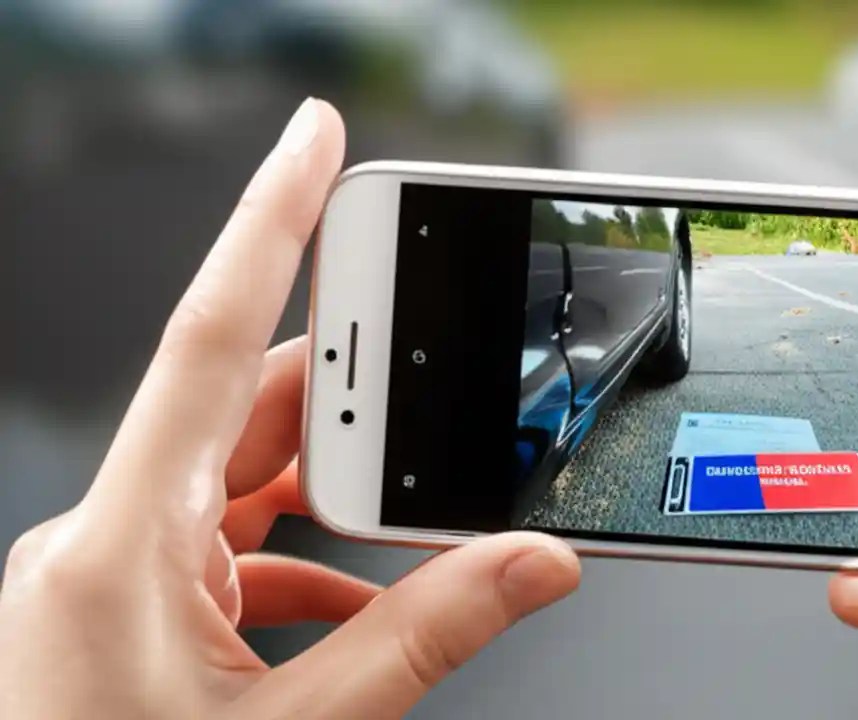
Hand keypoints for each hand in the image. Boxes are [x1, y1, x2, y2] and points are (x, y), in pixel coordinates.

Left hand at [0, 99, 580, 718]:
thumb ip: (423, 639)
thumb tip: (534, 564)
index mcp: (115, 555)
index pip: (200, 347)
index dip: (267, 227)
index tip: (313, 141)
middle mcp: (99, 549)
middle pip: (235, 415)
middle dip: (342, 391)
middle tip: (427, 367)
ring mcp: (109, 585)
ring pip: (235, 486)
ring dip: (326, 493)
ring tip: (410, 512)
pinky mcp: (125, 620)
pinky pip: (222, 552)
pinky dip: (295, 562)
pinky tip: (351, 606)